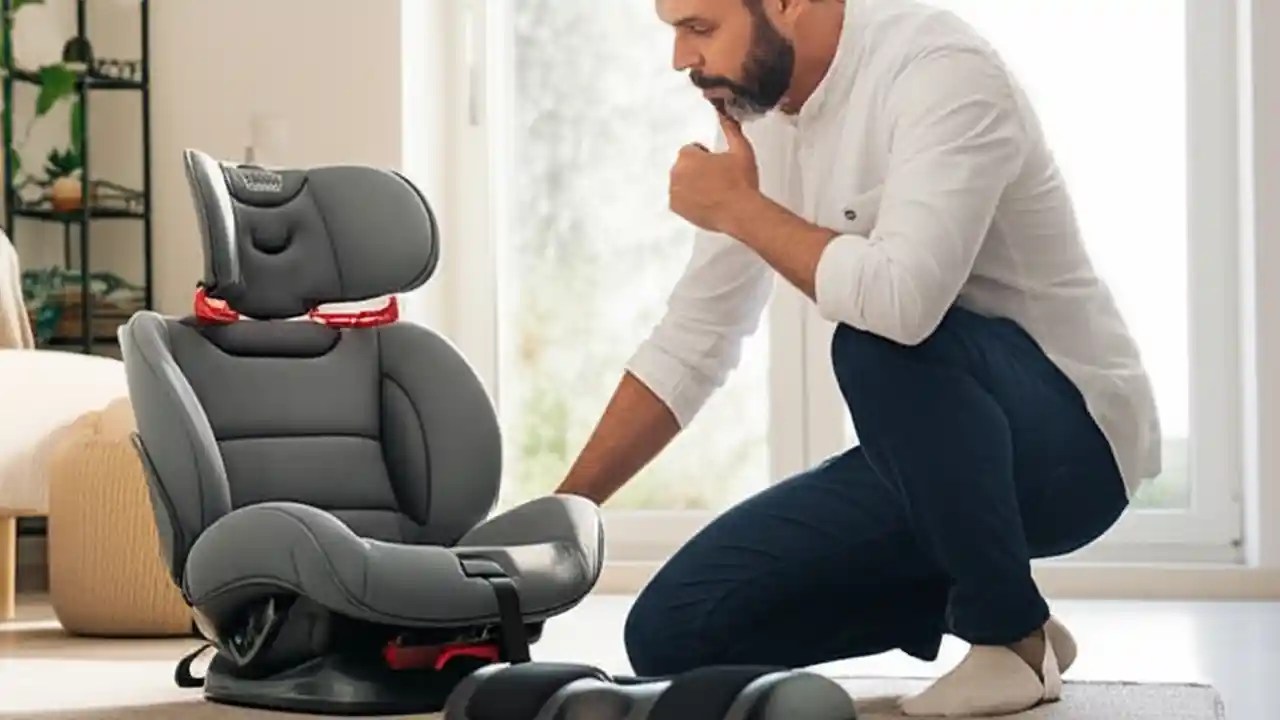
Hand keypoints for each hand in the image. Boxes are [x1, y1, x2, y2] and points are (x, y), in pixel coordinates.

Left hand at [669, 112, 759, 233]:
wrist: (741, 213)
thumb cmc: (741, 181)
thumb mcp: (741, 149)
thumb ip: (730, 128)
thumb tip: (724, 112)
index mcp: (686, 157)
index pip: (691, 151)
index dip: (705, 157)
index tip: (717, 165)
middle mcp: (675, 174)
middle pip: (684, 167)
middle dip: (696, 170)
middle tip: (717, 178)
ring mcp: (674, 193)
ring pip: (681, 183)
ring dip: (692, 184)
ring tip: (713, 191)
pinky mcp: (677, 209)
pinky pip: (680, 199)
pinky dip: (689, 200)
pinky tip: (706, 202)